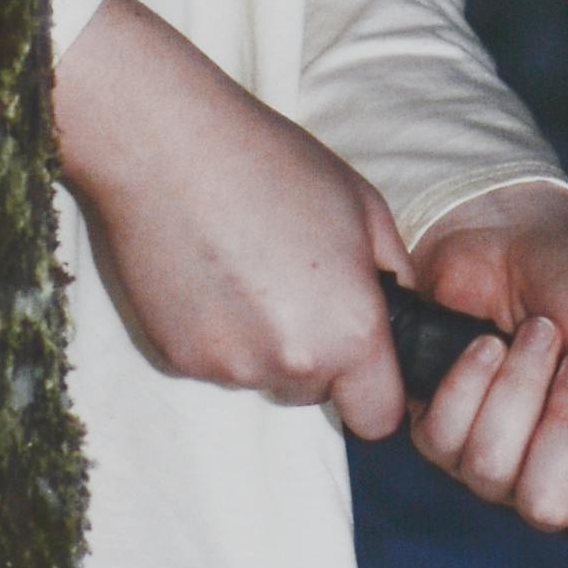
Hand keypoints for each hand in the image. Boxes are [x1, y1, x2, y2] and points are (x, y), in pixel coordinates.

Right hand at [51, 0, 409, 434]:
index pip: (378, 418)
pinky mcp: (176, 359)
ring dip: (264, 342)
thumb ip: (393, 274)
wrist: (166, 149)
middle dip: (316, 355)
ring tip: (247, 266)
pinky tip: (209, 273)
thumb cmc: (273, 164)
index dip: (375, 390)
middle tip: (297, 283)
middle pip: (315, 392)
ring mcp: (227, 367)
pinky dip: (217, 332)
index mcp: (350, 332)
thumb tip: (401, 314)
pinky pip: (214, 362)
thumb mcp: (364, 206)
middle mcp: (290, 364)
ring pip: (262, 375)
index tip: (365, 360)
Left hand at [407, 188, 567, 567]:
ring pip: (491, 469)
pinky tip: (486, 343)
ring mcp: (486, 460)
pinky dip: (472, 378)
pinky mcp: (435, 431)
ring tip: (533, 334)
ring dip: (519, 385)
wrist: (512, 236)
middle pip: (545, 508)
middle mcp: (542, 474)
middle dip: (562, 420)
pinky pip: (444, 439)